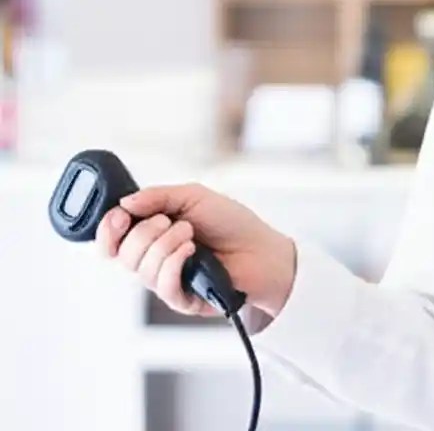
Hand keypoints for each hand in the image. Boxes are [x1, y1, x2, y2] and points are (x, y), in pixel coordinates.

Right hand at [96, 184, 296, 317]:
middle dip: (144, 233)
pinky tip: (192, 253)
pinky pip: (162, 286)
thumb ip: (157, 196)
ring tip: (191, 235)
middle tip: (170, 222)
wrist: (264, 249)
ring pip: (140, 269)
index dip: (107, 230)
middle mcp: (154, 258)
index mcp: (152, 234)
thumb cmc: (232, 224)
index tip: (120, 217)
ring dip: (166, 245)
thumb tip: (124, 203)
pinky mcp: (181, 299)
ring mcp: (166, 279)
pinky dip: (174, 264)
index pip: (111, 240)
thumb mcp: (194, 196)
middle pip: (120, 255)